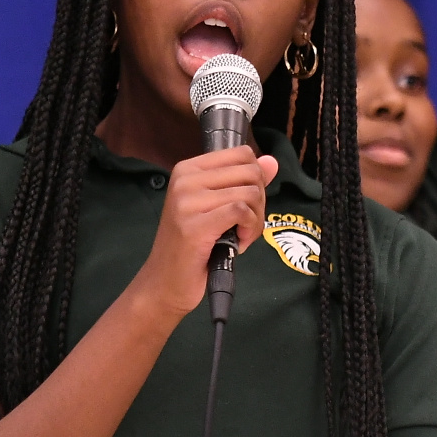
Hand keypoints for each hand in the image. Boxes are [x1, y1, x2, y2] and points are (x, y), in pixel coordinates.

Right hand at [131, 146, 277, 317]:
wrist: (165, 282)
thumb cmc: (192, 246)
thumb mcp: (219, 207)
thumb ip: (244, 182)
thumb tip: (271, 161)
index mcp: (188, 168)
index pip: (242, 154)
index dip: (255, 180)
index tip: (245, 204)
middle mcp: (185, 179)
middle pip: (251, 173)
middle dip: (259, 202)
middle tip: (245, 225)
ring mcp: (187, 201)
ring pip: (249, 193)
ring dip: (255, 220)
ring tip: (240, 237)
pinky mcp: (195, 225)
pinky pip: (241, 211)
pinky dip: (249, 228)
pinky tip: (238, 242)